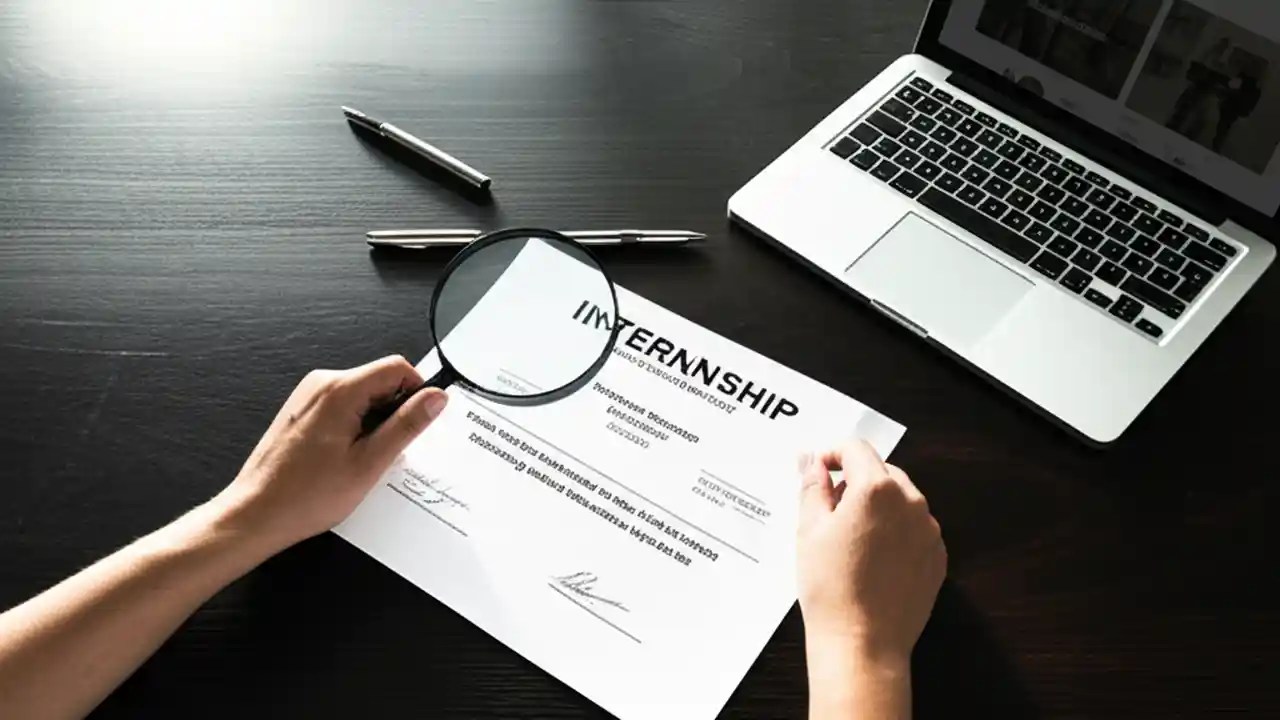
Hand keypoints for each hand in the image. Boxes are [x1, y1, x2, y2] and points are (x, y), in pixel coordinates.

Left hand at [210, 356, 448, 553]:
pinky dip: (354, 427)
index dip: (417, 393)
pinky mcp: (303, 410)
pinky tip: (344, 458)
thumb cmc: (305, 496)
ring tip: (359, 460)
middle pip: (379, 380)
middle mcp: (322, 384)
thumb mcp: (370, 463)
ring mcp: (309, 396)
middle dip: (392, 413)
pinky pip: (343, 406)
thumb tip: (436, 398)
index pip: (397, 368)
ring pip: (362, 395)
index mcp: (340, 390)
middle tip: (383, 452)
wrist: (257, 513)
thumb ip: (407, 425)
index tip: (418, 423)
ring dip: (373, 423)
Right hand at [796, 439, 945, 667]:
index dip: (832, 454)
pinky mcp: (937, 557)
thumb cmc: (831, 588)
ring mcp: (929, 531)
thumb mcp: (809, 529)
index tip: (818, 471)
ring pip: (900, 500)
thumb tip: (812, 461)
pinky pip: (914, 528)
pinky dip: (894, 531)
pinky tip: (871, 558)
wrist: (862, 642)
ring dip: (876, 506)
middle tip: (828, 512)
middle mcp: (911, 503)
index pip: (856, 449)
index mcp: (877, 489)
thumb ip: (812, 485)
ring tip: (849, 540)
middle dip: (855, 481)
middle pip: (881, 472)